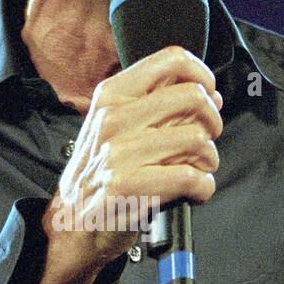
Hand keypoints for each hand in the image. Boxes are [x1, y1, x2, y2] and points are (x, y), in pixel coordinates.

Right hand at [43, 45, 223, 279]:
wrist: (70, 223)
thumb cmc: (101, 174)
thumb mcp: (118, 127)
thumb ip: (161, 106)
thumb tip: (211, 95)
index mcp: (113, 94)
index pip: (173, 60)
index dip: (203, 76)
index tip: (210, 97)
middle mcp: (113, 118)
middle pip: (193, 97)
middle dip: (213, 121)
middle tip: (206, 140)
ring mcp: (117, 153)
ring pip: (196, 139)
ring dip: (209, 160)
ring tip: (197, 170)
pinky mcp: (126, 186)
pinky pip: (189, 177)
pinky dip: (202, 187)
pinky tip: (193, 192)